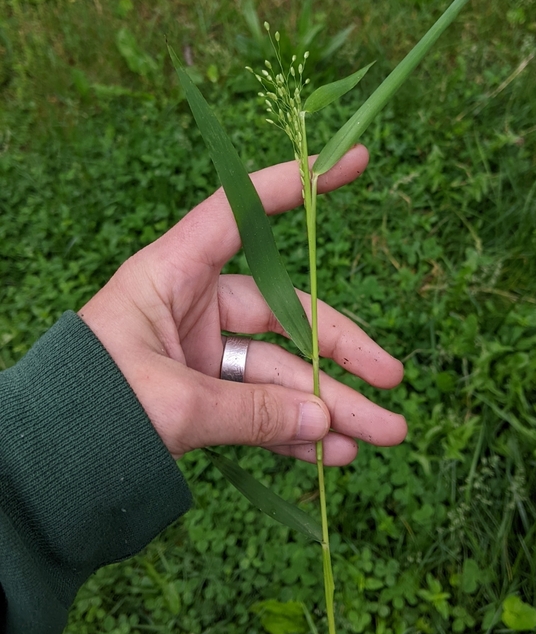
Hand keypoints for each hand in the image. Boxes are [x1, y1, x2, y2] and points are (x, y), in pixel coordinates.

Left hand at [78, 145, 405, 461]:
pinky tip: (333, 453)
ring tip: (383, 436)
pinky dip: (294, 430)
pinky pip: (260, 409)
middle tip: (394, 384)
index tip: (351, 163)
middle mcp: (193, 306)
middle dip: (342, 355)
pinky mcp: (202, 399)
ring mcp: (201, 355)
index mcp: (171, 275)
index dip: (293, 186)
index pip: (240, 214)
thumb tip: (327, 419)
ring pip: (281, 373)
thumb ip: (253, 413)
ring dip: (331, 406)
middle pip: (285, 316)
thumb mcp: (172, 406)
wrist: (43, 470)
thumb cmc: (89, 413)